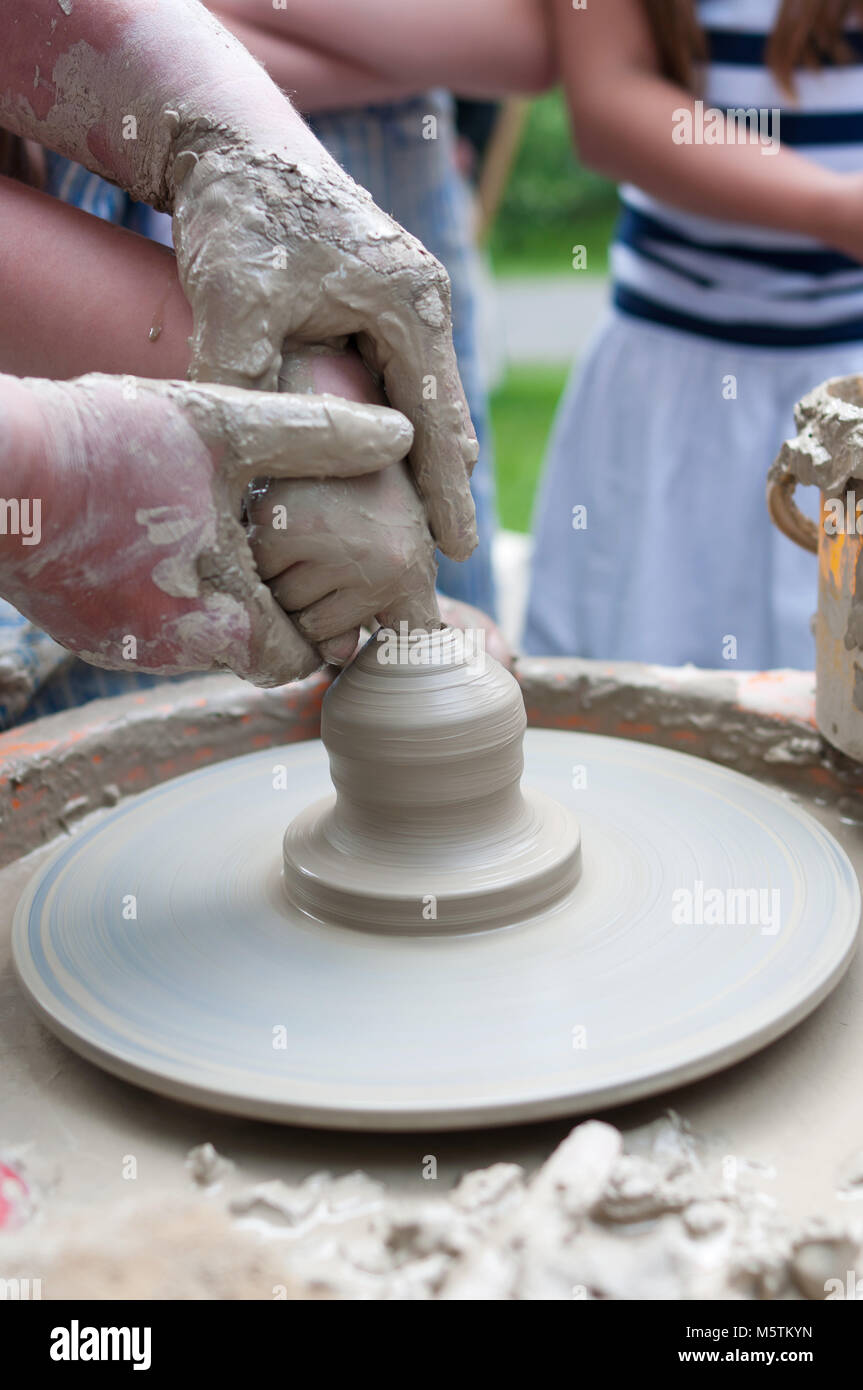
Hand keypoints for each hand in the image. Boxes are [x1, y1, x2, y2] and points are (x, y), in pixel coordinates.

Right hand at [0, 373, 411, 685]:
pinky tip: (147, 535)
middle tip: (267, 546)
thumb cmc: (110, 446)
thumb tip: (398, 436)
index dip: (317, 620)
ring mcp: (116, 648)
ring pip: (189, 635)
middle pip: (244, 646)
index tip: (322, 580)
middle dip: (262, 601)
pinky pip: (138, 623)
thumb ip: (316, 436)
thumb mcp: (225, 429)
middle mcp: (172, 655)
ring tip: (206, 529)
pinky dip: (156, 590)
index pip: (298, 656)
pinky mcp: (76, 630)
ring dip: (207, 593)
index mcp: (225, 622)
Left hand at [170, 132, 478, 561]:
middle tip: (452, 556)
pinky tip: (390, 470)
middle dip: (445, 484)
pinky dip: (396, 427)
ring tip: (429, 528)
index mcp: (409, 301)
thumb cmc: (240, 215)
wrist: (234, 148)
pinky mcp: (376, 305)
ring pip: (421, 400)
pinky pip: (396, 380)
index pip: (436, 416)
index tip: (459, 548)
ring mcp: (403, 302)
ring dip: (422, 460)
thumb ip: (242, 379)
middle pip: (441, 414)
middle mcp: (421, 302)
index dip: (446, 488)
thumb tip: (241, 468)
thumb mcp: (233, 299)